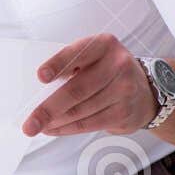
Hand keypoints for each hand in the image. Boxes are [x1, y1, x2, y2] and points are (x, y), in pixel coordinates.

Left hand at [22, 33, 157, 137]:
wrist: (145, 91)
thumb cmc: (107, 71)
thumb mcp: (93, 57)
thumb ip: (72, 65)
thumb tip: (39, 90)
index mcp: (104, 45)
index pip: (78, 53)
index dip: (58, 64)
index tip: (41, 76)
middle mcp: (117, 65)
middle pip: (77, 90)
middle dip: (48, 109)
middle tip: (29, 123)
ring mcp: (124, 90)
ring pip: (80, 111)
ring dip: (55, 121)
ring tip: (37, 126)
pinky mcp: (124, 112)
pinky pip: (89, 124)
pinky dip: (67, 128)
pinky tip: (53, 129)